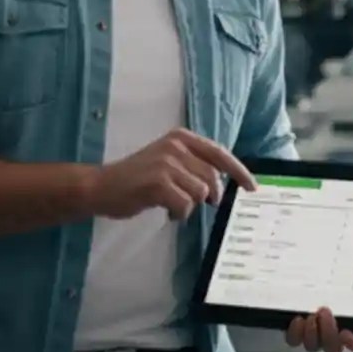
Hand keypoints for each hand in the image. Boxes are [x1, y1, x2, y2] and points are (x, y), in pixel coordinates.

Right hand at [85, 128, 255, 220]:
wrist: (100, 186)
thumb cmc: (136, 178)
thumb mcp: (167, 162)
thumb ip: (192, 165)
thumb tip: (221, 184)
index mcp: (181, 138)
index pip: (220, 154)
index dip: (239, 171)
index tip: (252, 187)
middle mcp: (176, 146)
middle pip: (212, 178)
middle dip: (208, 196)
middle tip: (192, 203)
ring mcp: (167, 163)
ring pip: (199, 193)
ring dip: (188, 205)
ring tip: (170, 203)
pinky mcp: (159, 182)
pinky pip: (185, 205)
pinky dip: (178, 214)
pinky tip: (165, 211)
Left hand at [285, 264, 352, 351]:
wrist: (314, 249)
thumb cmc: (348, 264)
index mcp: (352, 318)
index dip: (351, 343)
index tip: (350, 334)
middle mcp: (331, 326)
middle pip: (330, 349)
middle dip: (328, 336)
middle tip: (325, 311)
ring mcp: (311, 325)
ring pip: (311, 345)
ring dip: (310, 335)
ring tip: (309, 314)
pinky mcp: (294, 319)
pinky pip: (293, 338)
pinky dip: (294, 332)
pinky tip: (296, 316)